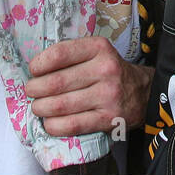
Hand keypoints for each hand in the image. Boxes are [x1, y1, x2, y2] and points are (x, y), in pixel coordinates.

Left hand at [25, 35, 151, 136]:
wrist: (142, 93)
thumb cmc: (109, 71)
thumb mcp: (95, 52)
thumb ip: (69, 56)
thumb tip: (34, 70)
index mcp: (99, 48)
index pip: (60, 54)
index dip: (39, 64)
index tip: (34, 70)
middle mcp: (105, 69)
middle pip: (56, 82)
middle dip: (35, 89)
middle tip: (31, 92)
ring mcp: (108, 95)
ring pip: (60, 105)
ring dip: (41, 108)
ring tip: (38, 107)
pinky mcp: (107, 118)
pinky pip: (72, 125)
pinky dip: (54, 126)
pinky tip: (49, 123)